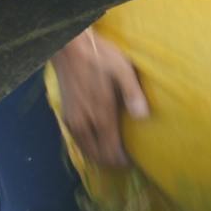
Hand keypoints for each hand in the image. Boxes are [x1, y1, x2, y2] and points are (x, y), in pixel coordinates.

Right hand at [52, 31, 152, 170]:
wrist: (69, 47)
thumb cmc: (99, 56)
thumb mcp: (122, 69)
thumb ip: (133, 94)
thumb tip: (143, 117)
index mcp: (100, 115)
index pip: (111, 152)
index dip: (123, 162)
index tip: (134, 161)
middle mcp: (84, 124)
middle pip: (97, 157)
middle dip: (112, 163)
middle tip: (126, 161)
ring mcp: (72, 121)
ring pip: (86, 151)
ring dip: (100, 157)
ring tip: (114, 155)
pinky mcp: (66, 116)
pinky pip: (78, 142)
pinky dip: (89, 148)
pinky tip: (98, 142)